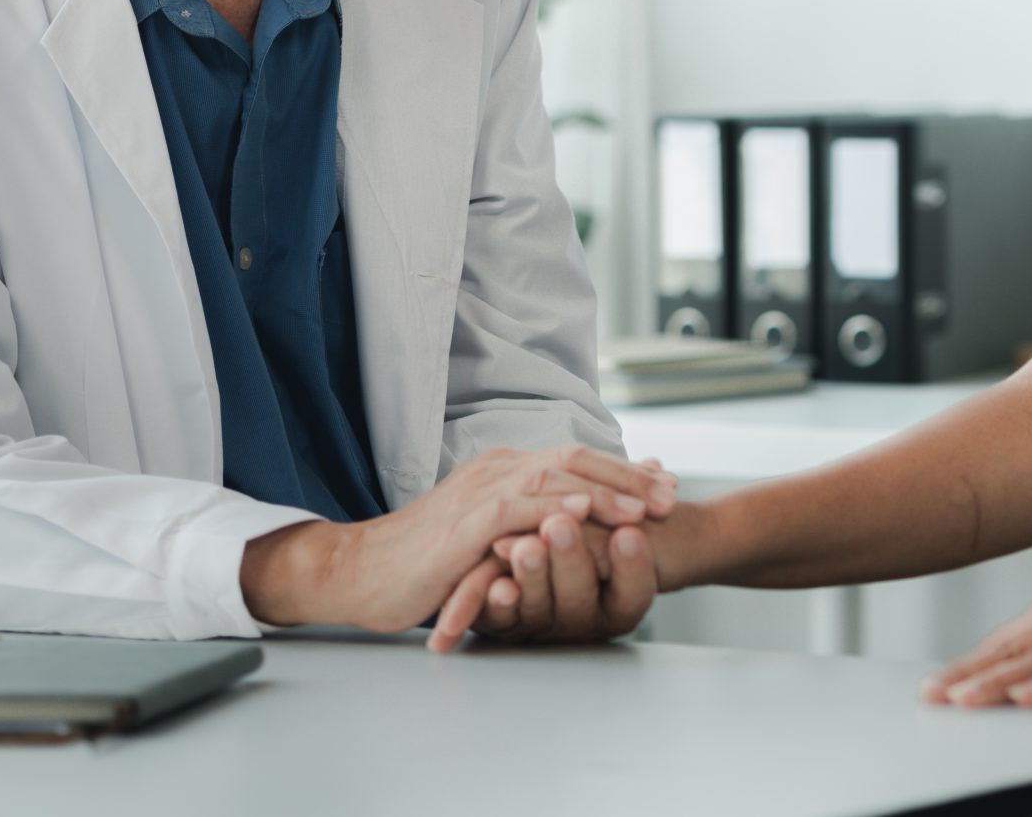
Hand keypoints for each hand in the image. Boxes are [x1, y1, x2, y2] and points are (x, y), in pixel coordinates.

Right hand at [241, 445, 675, 633]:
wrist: (361, 572)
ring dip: (606, 490)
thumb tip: (572, 527)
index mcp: (503, 469)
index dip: (623, 470)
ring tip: (644, 507)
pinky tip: (586, 514)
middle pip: (575, 459)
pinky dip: (556, 507)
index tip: (663, 485)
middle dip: (628, 476)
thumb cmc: (423, 563)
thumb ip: (526, 525)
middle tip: (669, 495)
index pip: (574, 459)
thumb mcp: (485, 538)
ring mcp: (481, 490)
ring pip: (555, 477)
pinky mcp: (466, 520)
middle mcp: (497, 468)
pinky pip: (519, 507)